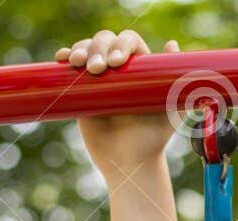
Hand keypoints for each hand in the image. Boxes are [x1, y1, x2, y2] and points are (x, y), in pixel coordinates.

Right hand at [59, 30, 180, 180]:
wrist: (129, 162)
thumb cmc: (154, 138)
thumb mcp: (169, 110)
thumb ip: (176, 83)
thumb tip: (172, 44)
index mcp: (141, 67)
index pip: (129, 42)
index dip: (121, 44)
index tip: (117, 63)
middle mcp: (119, 67)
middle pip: (105, 41)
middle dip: (97, 48)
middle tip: (96, 69)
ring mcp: (98, 76)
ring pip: (86, 48)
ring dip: (81, 49)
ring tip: (78, 63)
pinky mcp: (80, 89)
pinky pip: (70, 68)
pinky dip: (65, 57)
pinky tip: (61, 58)